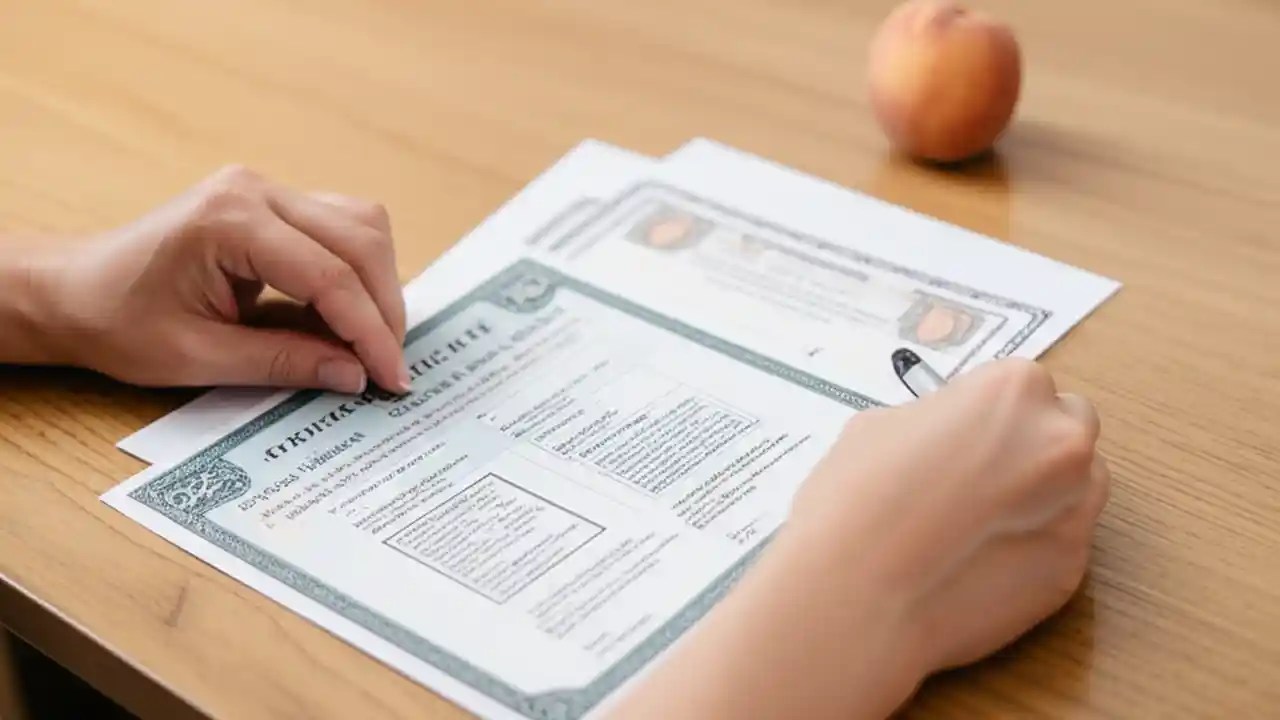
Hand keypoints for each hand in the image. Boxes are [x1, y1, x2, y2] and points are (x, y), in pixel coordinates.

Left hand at [31, 165, 408, 392]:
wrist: (74, 290)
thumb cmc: (119, 321)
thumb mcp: (200, 358)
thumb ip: (285, 363)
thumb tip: (356, 374)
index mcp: (230, 221)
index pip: (330, 275)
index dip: (371, 332)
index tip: (392, 379)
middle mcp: (256, 191)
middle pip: (360, 240)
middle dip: (384, 309)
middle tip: (389, 367)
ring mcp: (266, 190)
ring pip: (361, 226)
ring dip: (377, 286)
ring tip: (370, 342)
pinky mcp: (273, 204)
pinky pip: (340, 228)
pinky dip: (357, 273)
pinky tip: (347, 316)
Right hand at [788, 358, 1108, 674]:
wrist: (856, 598)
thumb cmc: (855, 501)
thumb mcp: (881, 427)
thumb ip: (938, 423)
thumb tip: (949, 439)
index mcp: (1013, 391)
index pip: (1020, 387)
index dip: (985, 414)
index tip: (960, 437)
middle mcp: (1061, 442)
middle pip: (1068, 428)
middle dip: (1031, 445)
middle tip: (980, 474)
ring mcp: (1076, 510)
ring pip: (1079, 487)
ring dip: (1044, 494)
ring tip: (980, 522)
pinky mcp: (1071, 573)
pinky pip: (1060, 544)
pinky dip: (1030, 547)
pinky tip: (978, 562)